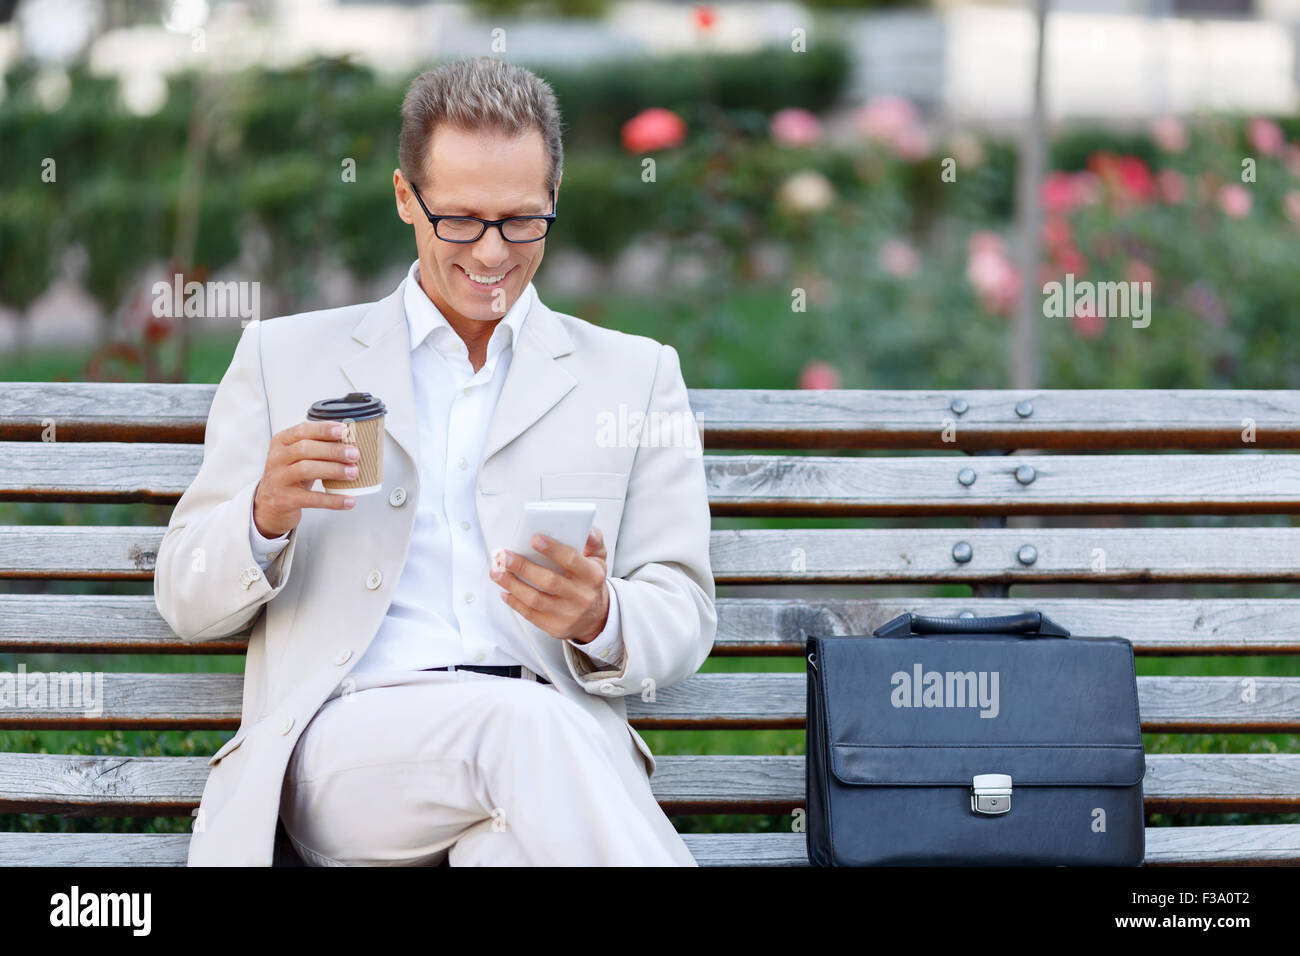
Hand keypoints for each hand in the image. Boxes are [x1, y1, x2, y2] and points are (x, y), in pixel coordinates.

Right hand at [252, 420, 360, 536]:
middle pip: (305, 448)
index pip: (302, 430)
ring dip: (333, 470)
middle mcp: (277, 459)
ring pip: (305, 469)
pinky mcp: (284, 500)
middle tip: (354, 454)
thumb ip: (318, 447)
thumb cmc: (290, 477)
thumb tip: (350, 442)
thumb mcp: (299, 458)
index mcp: (282, 442)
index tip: (344, 430)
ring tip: (353, 473)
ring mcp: (278, 480)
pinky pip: (311, 499)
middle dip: (333, 450)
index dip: (324, 429)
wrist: (269, 506)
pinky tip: (348, 500)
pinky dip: (332, 500)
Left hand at [491, 526, 609, 643]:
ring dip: (511, 584)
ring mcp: (568, 614)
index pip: (572, 560)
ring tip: (496, 571)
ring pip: (535, 599)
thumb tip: (587, 530)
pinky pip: (530, 614)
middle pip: (549, 581)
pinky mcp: (555, 627)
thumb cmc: (590, 582)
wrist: (596, 618)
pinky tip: (504, 590)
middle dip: (523, 567)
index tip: (534, 539)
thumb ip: (594, 542)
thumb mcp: (599, 560)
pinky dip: (514, 602)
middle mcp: (582, 596)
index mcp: (592, 576)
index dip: (553, 550)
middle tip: (503, 556)